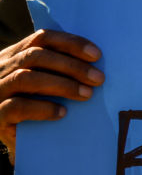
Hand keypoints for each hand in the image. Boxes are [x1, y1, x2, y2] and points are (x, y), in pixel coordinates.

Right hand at [0, 29, 103, 163]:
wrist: (14, 136)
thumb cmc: (34, 106)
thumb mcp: (43, 83)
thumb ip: (59, 69)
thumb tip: (96, 63)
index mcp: (14, 55)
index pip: (42, 38)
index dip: (70, 43)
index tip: (96, 55)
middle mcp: (1, 68)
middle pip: (36, 56)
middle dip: (71, 66)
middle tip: (98, 79)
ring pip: (25, 78)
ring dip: (62, 85)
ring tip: (87, 94)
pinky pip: (16, 107)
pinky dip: (42, 108)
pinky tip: (63, 113)